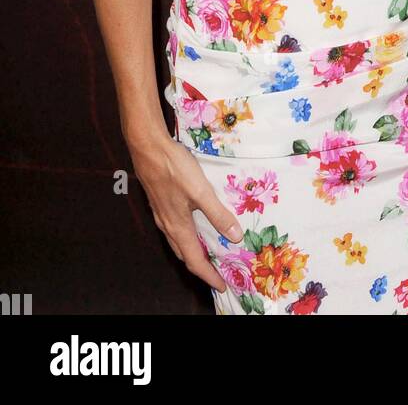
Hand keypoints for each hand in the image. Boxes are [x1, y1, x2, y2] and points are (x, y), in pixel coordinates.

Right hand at [131, 132, 242, 292]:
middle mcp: (167, 225)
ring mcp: (162, 213)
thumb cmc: (174, 168)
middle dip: (201, 267)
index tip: (222, 285)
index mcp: (178, 226)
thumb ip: (218, 214)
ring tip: (210, 252)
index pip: (195, 261)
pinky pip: (175, 228)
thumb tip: (235, 237)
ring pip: (178, 241)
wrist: (147, 147)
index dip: (209, 275)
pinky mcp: (160, 202)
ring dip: (193, 251)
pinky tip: (195, 224)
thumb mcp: (201, 191)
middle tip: (218, 272)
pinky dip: (187, 235)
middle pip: (185, 254)